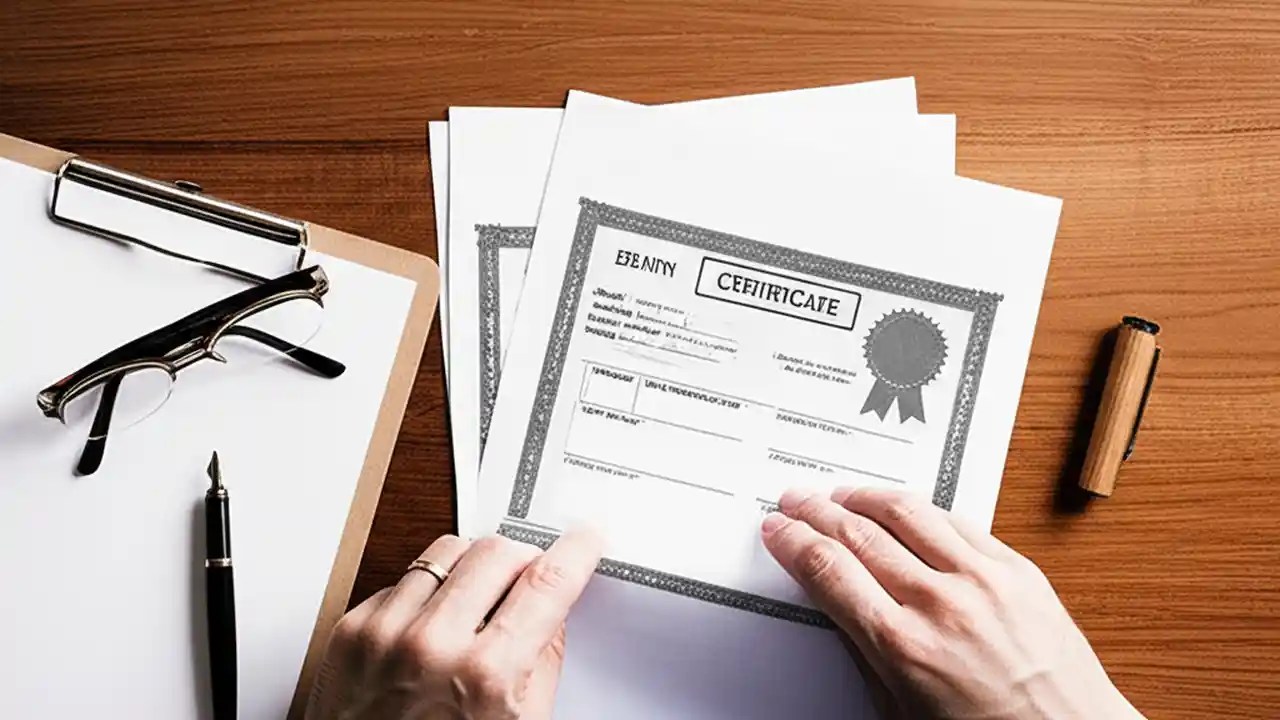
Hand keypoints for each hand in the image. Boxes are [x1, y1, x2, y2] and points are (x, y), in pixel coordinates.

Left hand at [306, 529, 602, 719]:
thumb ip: (542, 661)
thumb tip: (553, 608)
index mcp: (486, 676)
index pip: (547, 582)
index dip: (575, 552)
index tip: (583, 539)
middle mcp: (432, 646)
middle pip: (498, 551)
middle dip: (521, 561)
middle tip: (524, 583)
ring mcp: (386, 633)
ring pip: (448, 550)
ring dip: (471, 570)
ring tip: (471, 610)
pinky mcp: (351, 630)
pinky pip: (404, 578)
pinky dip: (426, 594)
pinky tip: (429, 630)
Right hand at [762, 487, 1143, 719]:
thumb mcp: (901, 708)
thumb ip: (864, 649)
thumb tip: (835, 599)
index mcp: (902, 646)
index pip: (828, 570)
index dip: (794, 541)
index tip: (778, 529)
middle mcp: (940, 604)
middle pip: (858, 534)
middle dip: (817, 512)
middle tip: (797, 500)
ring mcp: (982, 580)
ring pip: (907, 512)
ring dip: (865, 496)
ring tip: (843, 493)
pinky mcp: (1016, 569)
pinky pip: (958, 520)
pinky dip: (922, 508)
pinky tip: (904, 507)